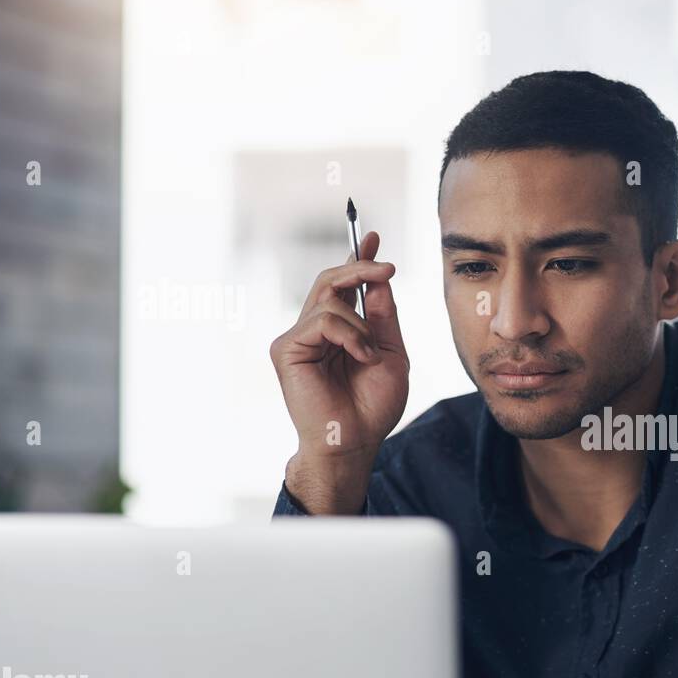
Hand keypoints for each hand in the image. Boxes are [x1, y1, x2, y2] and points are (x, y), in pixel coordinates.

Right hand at [270, 231, 409, 512]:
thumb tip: (380, 281)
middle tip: (388, 266)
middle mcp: (314, 330)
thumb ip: (384, 318)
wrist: (355, 442)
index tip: (371, 235)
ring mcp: (297, 338)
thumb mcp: (391, 355)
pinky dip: (350, 336)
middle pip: (331, 279)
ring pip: (330, 298)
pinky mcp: (286, 349)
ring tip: (371, 355)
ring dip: (362, 324)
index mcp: (339, 331)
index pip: (343, 286)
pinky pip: (323, 320)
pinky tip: (360, 357)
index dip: (356, 258)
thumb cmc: (372, 407)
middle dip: (360, 266)